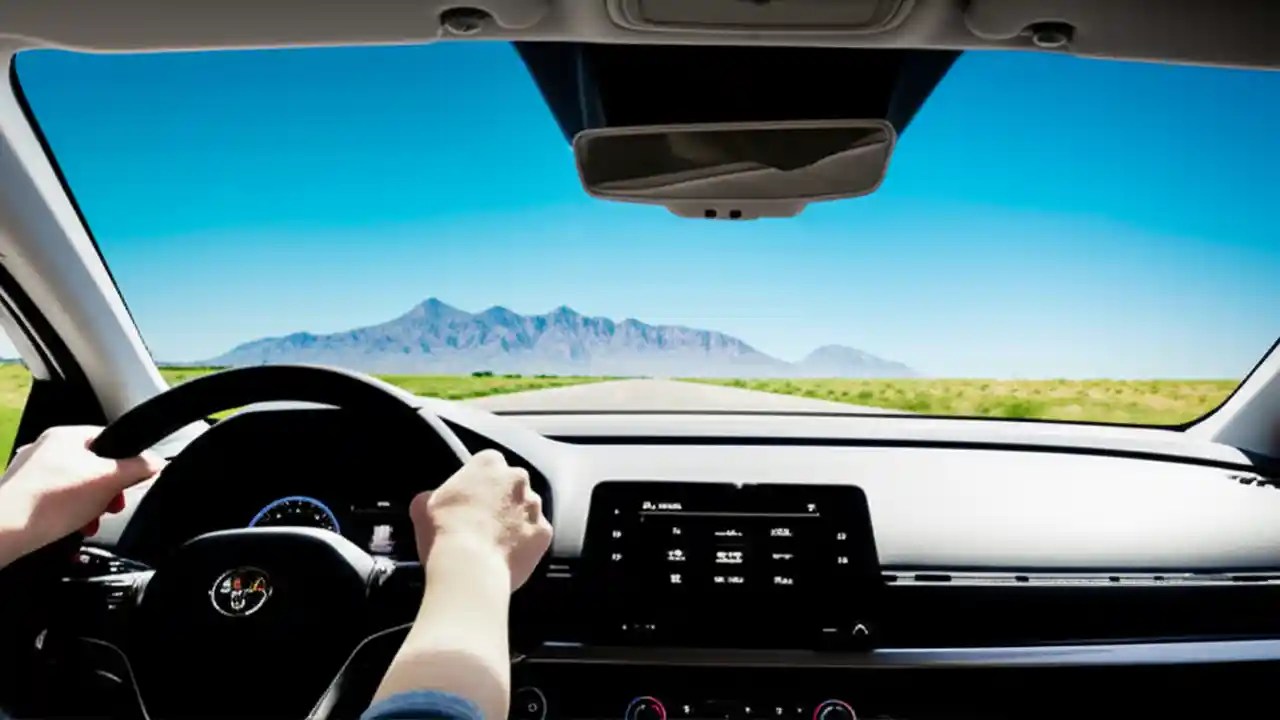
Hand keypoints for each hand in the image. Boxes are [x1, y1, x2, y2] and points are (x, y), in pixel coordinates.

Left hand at [0, 425, 163, 564]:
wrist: (4, 531)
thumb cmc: (51, 502)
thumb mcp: (110, 480)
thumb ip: (138, 467)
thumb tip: (156, 462)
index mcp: (65, 435)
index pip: (110, 440)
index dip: (128, 463)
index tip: (132, 484)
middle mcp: (45, 449)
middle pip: (93, 467)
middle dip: (107, 491)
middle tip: (111, 507)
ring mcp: (30, 473)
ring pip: (75, 487)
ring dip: (90, 506)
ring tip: (89, 523)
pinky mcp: (21, 496)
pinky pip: (55, 502)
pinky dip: (68, 515)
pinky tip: (71, 529)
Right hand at [409, 449, 551, 590]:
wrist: (470, 568)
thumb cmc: (444, 533)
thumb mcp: (424, 506)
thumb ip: (432, 495)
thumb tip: (430, 500)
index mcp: (489, 463)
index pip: (487, 463)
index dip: (477, 482)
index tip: (469, 498)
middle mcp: (517, 479)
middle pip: (510, 484)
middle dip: (500, 499)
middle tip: (481, 522)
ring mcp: (534, 506)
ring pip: (525, 510)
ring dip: (514, 521)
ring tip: (493, 543)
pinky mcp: (544, 532)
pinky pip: (535, 535)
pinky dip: (525, 544)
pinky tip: (506, 556)